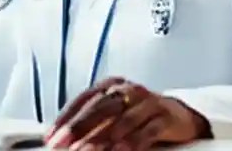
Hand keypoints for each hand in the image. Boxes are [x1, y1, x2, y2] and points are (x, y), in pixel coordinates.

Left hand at [45, 77, 210, 149]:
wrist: (179, 116)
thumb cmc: (139, 116)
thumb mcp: (113, 117)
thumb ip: (91, 125)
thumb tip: (63, 140)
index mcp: (111, 86)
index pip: (83, 99)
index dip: (66, 118)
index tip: (52, 137)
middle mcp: (128, 90)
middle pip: (101, 106)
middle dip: (79, 127)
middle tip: (64, 144)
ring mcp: (148, 101)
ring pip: (123, 118)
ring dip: (104, 138)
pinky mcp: (166, 116)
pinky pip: (147, 129)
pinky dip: (133, 141)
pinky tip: (121, 150)